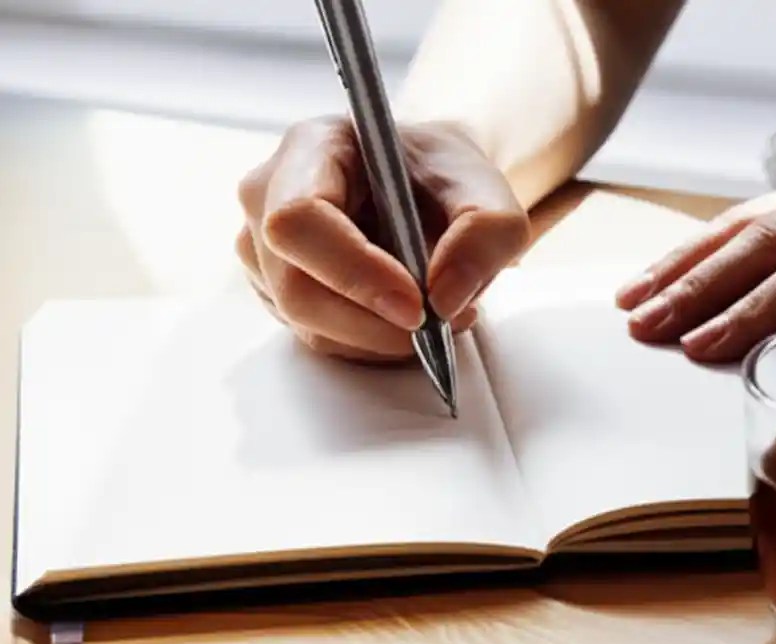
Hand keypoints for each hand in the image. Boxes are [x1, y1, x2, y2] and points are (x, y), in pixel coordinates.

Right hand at [236, 117, 529, 361]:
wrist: (429, 184)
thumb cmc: (445, 175)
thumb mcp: (489, 189)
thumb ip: (486, 232)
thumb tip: (444, 298)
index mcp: (310, 148)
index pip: (300, 220)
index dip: (353, 272)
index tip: (416, 305)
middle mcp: (268, 198)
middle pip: (296, 287)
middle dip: (374, 324)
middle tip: (442, 323)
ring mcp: (264, 249)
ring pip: (308, 323)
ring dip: (381, 337)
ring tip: (441, 315)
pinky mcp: (279, 291)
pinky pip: (320, 337)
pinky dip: (373, 343)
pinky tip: (411, 320)